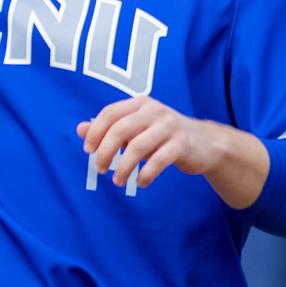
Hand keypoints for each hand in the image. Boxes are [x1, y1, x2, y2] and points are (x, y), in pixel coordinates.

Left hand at [77, 96, 233, 190]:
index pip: (109, 113)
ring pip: (137, 147)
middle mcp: (154, 110)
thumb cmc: (163, 135)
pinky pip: (158, 161)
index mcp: (140, 103)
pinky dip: (145, 174)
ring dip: (123, 167)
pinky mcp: (182, 144)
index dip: (95, 132)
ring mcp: (170, 126)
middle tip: (99, 169)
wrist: (205, 142)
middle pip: (120, 129)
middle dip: (105, 152)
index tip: (87, 151)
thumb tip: (80, 129)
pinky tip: (141, 183)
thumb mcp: (136, 128)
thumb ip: (108, 128)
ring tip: (118, 181)